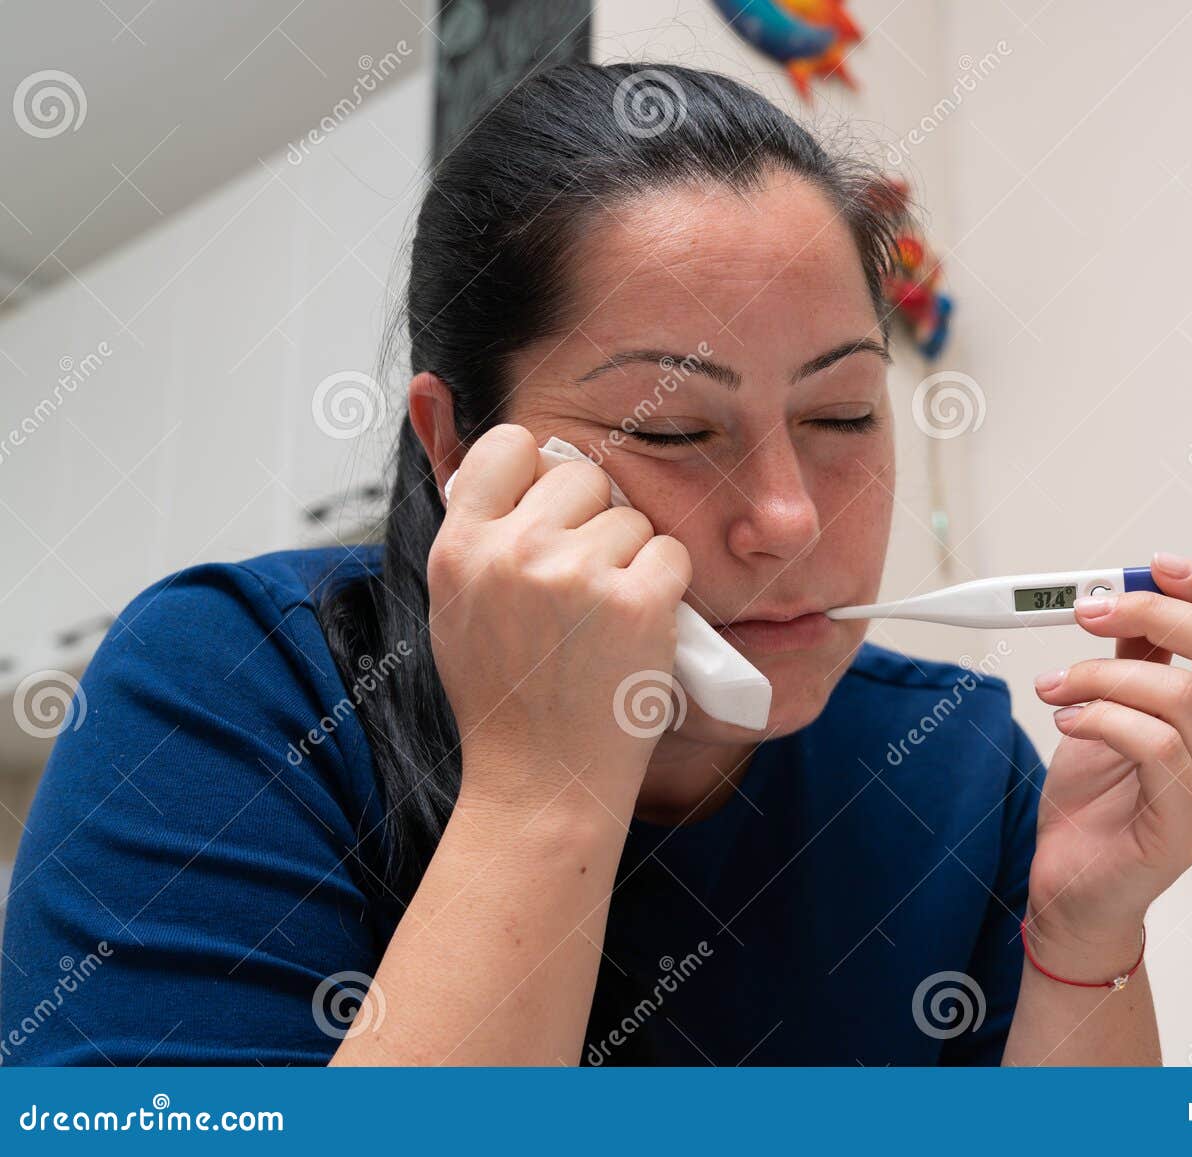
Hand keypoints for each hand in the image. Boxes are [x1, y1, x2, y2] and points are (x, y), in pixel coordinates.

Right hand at [425, 424, 690, 807]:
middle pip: (583, 477)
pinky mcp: (636, 604)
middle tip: (583, 584)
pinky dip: (666, 586)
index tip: (550, 511)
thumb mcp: (456, 600)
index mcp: (461, 547)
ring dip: (632, 560)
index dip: (539, 471)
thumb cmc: (504, 696)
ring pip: (632, 518)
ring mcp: (576, 577)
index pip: (511, 444)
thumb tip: (429, 390)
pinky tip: (640, 627)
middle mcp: (513, 553)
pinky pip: (671, 552)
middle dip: (594, 520)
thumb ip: (466, 514)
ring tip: (603, 620)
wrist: (542, 783)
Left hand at [1026, 552, 1191, 968]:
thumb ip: (1135, 661)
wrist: (1071, 893)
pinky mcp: (1187, 827)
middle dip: (1154, 613)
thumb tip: (1129, 594)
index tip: (1153, 566)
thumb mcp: (1111, 711)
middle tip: (1088, 610)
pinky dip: (1101, 717)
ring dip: (1102, 675)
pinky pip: (1155, 746)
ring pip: (1181, 696)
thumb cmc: (1095, 808)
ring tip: (1055, 686)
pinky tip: (1066, 719)